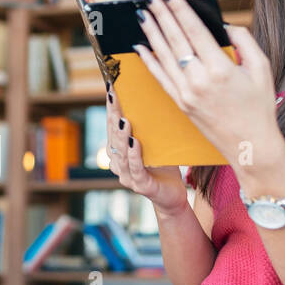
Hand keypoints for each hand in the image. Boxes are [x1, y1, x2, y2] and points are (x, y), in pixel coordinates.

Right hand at [105, 88, 190, 214]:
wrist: (173, 196)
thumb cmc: (163, 166)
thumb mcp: (155, 143)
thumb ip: (149, 127)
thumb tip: (153, 96)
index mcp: (118, 151)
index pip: (112, 126)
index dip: (111, 108)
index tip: (112, 88)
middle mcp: (118, 163)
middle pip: (114, 137)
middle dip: (114, 115)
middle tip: (115, 96)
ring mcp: (127, 176)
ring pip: (122, 153)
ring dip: (122, 135)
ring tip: (124, 119)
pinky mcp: (141, 186)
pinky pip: (136, 169)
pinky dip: (135, 155)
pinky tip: (135, 142)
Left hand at [131, 0, 283, 169]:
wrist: (250, 146)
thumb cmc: (260, 106)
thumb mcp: (262, 68)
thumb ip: (244, 41)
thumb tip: (224, 25)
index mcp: (220, 68)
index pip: (194, 31)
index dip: (180, 10)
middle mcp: (199, 80)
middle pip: (175, 40)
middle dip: (161, 16)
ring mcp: (186, 93)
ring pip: (164, 57)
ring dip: (151, 34)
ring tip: (142, 15)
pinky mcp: (180, 104)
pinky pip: (160, 78)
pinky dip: (149, 61)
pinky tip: (140, 47)